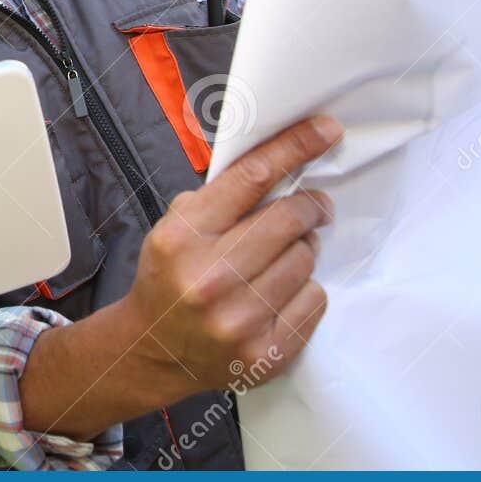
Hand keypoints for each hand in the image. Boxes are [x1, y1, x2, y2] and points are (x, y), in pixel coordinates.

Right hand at [120, 114, 340, 395]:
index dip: (295, 147)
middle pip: (289, 218)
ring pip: (305, 259)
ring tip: (282, 257)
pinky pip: (314, 299)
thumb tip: (279, 166)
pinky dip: (305, 290)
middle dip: (309, 206)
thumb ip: (219, 199)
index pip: (251, 177)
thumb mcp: (174, 227)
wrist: (154, 350)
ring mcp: (239, 319)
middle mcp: (209, 277)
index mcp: (182, 236)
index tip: (326, 129)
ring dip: (303, 250)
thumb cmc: (170, 277)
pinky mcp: (264, 352)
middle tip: (311, 207)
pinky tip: (280, 292)